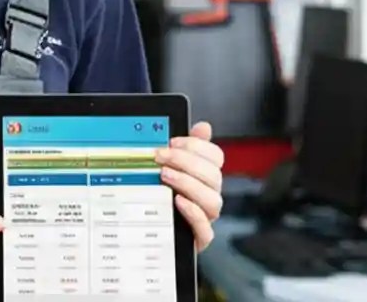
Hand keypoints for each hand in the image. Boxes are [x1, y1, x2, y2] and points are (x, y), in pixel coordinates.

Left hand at [155, 121, 224, 251]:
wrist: (150, 234)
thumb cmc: (162, 199)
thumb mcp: (167, 169)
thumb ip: (185, 149)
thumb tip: (204, 127)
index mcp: (206, 177)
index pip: (215, 157)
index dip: (196, 146)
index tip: (173, 142)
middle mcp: (209, 196)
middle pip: (214, 176)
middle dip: (186, 162)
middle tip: (161, 157)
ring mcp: (206, 218)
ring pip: (213, 200)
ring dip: (189, 184)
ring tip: (165, 176)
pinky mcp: (198, 239)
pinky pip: (206, 229)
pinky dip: (193, 213)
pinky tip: (177, 201)